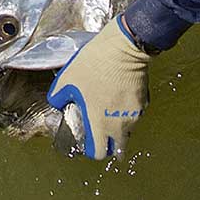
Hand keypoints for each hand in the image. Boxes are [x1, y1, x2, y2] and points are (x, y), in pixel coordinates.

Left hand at [47, 14, 150, 159]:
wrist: (124, 47)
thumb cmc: (95, 64)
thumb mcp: (68, 78)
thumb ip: (58, 96)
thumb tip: (56, 103)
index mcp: (100, 123)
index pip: (99, 152)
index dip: (92, 149)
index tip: (88, 140)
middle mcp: (120, 124)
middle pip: (118, 148)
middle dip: (110, 144)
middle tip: (101, 132)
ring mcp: (135, 114)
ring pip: (127, 130)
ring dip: (119, 127)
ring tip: (109, 108)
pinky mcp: (144, 101)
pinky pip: (135, 113)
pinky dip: (128, 111)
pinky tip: (119, 95)